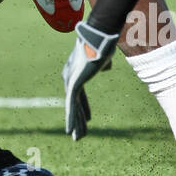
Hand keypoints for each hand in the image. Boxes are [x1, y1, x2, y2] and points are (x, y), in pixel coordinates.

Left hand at [62, 20, 117, 140]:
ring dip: (76, 123)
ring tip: (77, 138)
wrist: (99, 37)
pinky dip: (71, 118)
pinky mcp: (73, 83)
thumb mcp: (103, 57)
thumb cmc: (102, 44)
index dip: (84, 107)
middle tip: (79, 134)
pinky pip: (71, 105)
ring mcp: (70, 79)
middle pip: (73, 102)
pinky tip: (70, 130)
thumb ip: (102, 63)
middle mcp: (69, 76)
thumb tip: (106, 66)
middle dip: (78, 119)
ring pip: (72, 106)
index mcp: (74, 71)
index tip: (89, 119)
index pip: (78, 94)